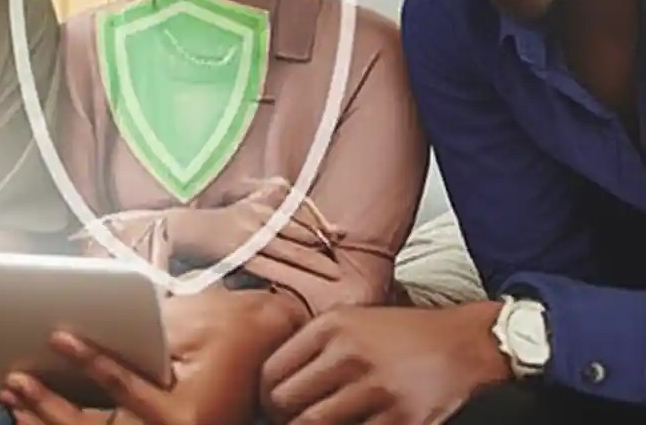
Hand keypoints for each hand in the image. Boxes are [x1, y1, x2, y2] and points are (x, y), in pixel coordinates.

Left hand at [1, 289, 304, 424]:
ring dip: (45, 422)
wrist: (267, 349)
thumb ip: (141, 330)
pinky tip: (35, 415)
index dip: (90, 363)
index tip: (57, 337)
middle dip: (49, 408)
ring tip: (14, 398)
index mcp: (185, 412)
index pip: (127, 388)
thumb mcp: (187, 323)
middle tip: (16, 382)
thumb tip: (78, 328)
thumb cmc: (227, 329)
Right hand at [167, 183, 343, 281]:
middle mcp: (258, 217)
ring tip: (331, 275)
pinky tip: (297, 283)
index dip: (320, 226)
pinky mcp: (237, 253)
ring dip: (311, 264)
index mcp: (260, 206)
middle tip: (342, 262)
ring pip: (288, 251)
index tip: (338, 235)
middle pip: (299, 234)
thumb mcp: (238, 204)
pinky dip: (284, 275)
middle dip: (322, 248)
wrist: (179, 228)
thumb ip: (261, 205)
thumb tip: (283, 206)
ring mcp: (249, 235)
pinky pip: (266, 266)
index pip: (298, 216)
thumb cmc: (209, 222)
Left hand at [261, 303, 510, 423]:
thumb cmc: (409, 336)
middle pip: (286, 402)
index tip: (273, 406)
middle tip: (294, 422)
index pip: (270, 371)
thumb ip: (314, 348)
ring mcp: (377, 388)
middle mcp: (349, 354)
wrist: (472, 344)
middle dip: (283, 420)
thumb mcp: (355, 322)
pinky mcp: (404, 419)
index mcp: (332, 327)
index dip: (265, 396)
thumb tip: (274, 386)